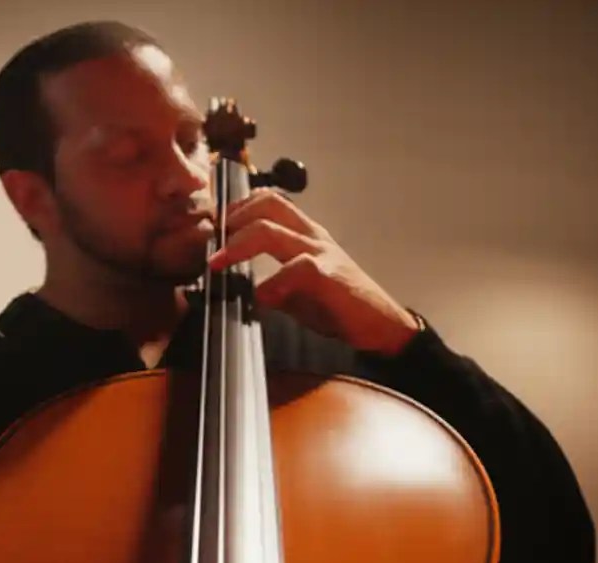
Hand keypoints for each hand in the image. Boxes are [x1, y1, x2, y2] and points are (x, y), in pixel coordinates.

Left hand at [207, 188, 420, 354]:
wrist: (383, 326)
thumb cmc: (340, 306)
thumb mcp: (299, 292)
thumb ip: (273, 283)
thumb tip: (241, 288)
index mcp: (306, 235)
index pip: (271, 202)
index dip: (239, 207)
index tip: (216, 226)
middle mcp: (313, 236)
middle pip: (269, 204)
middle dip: (234, 217)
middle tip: (214, 239)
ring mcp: (322, 253)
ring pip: (273, 230)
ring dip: (239, 245)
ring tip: (220, 262)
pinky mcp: (331, 276)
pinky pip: (296, 269)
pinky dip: (273, 282)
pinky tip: (263, 297)